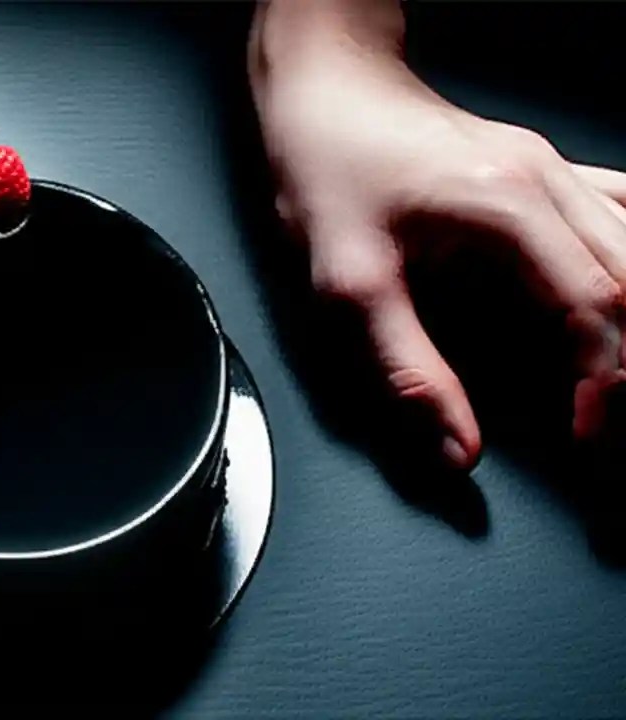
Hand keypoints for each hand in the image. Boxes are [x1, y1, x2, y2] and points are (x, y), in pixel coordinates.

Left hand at [251, 1, 625, 467]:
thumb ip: (406, 367)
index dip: (603, 378)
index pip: (597, 303)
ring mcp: (552, 168)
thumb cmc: (328, 170)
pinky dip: (625, 268)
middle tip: (600, 412)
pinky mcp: (543, 170)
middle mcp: (546, 179)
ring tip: (606, 373)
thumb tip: (456, 445)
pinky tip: (611, 305)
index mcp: (507, 205)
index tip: (585, 427)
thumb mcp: (348, 282)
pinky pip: (620, 214)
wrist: (325, 90)